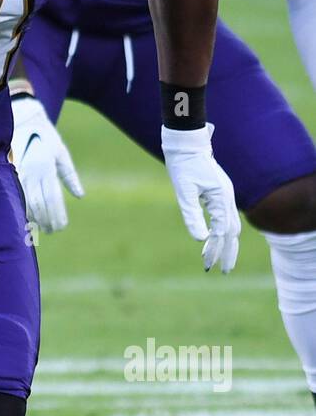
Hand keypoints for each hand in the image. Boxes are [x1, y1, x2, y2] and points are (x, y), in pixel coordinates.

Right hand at [11, 94, 83, 231]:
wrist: (22, 117)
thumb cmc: (45, 135)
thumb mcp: (61, 152)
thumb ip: (70, 175)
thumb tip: (79, 195)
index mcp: (46, 167)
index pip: (53, 199)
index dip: (57, 215)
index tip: (61, 226)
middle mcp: (32, 172)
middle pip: (40, 204)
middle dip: (47, 219)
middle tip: (52, 230)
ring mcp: (18, 172)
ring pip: (26, 202)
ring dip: (34, 217)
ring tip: (41, 228)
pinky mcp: (9, 171)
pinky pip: (15, 194)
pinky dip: (22, 207)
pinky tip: (26, 216)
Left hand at [161, 123, 239, 271]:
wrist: (186, 144)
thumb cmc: (183, 166)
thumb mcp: (184, 192)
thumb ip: (192, 215)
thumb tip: (201, 239)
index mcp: (221, 198)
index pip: (222, 231)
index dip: (216, 250)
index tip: (208, 265)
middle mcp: (227, 198)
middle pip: (231, 232)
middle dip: (226, 252)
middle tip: (220, 271)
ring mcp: (225, 195)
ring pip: (229, 226)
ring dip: (223, 244)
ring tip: (213, 261)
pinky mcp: (219, 194)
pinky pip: (224, 218)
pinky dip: (219, 232)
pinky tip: (210, 241)